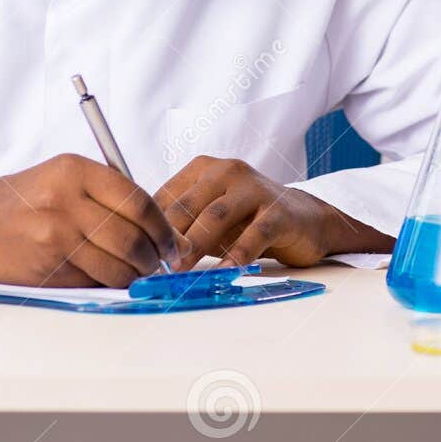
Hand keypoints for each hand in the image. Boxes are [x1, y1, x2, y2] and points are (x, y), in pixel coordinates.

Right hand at [0, 154, 183, 287]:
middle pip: (133, 238)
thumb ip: (109, 194)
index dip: (164, 228)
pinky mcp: (45, 266)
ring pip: (117, 267)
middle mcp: (64, 200)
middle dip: (154, 258)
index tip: (173, 243)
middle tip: (158, 263)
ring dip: (133, 276)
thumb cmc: (26, 200)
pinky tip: (101, 276)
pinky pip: (93, 282)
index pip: (139, 201)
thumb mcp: (63, 178)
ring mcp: (54, 235)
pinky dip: (106, 284)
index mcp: (73, 170)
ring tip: (132, 273)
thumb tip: (162, 228)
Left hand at [155, 156, 392, 268]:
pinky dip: (237, 255)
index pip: (166, 196)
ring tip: (181, 270)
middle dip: (168, 237)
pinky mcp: (279, 211)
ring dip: (195, 246)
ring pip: (216, 217)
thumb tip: (141, 250)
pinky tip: (226, 272)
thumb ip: (179, 227)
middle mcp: (227, 171)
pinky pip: (254, 234)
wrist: (304, 218)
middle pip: (187, 205)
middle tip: (154, 265)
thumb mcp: (208, 217)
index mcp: (202, 169)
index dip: (150, 226)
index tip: (137, 253)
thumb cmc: (246, 219)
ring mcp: (254, 189)